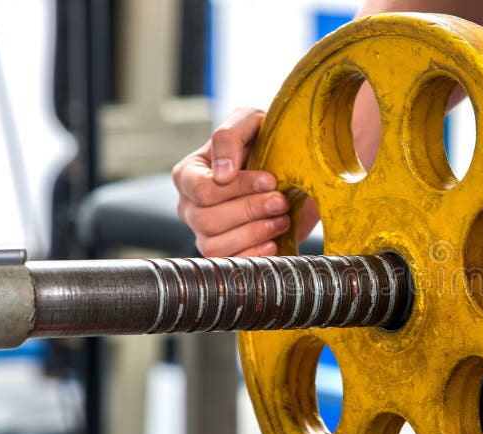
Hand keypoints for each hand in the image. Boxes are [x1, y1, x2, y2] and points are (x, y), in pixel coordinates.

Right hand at [173, 107, 318, 256]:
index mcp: (189, 174)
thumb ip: (230, 135)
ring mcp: (205, 233)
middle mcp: (190, 206)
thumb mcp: (250, 122)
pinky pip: (230, 263)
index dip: (237, 187)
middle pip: (208, 219)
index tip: (269, 179)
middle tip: (281, 200)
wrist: (293, 170)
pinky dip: (255, 254)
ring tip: (282, 218)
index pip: (201, 189)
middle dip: (251, 210)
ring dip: (255, 232)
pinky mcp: (226, 253)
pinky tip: (275, 240)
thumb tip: (222, 172)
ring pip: (216, 245)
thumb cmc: (265, 141)